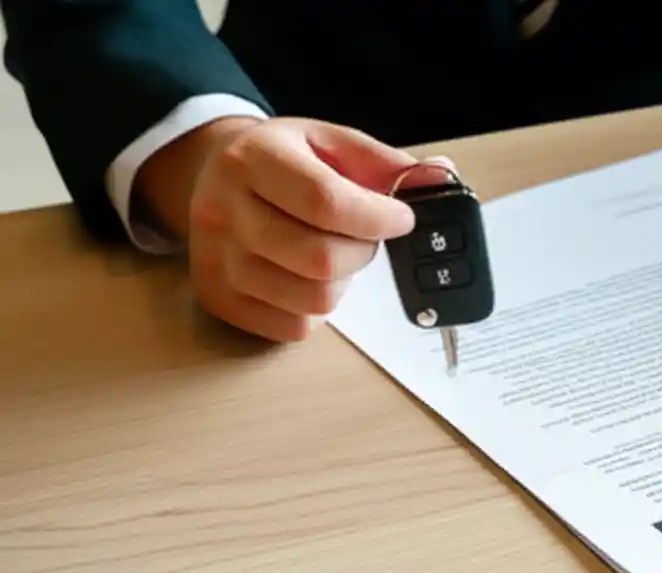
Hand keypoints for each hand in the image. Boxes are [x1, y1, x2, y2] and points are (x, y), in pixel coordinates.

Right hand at [136, 116, 453, 341]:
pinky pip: (293, 327)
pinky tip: (306, 277)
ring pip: (312, 300)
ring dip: (343, 282)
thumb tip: (440, 176)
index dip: (376, 218)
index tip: (403, 218)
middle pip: (320, 258)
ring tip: (333, 253)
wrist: (209, 174)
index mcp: (253, 158)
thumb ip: (386, 163)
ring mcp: (217, 261)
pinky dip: (315, 309)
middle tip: (365, 236)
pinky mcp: (219, 300)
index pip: (323, 201)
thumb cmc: (283, 160)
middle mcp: (224, 209)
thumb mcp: (331, 143)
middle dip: (363, 251)